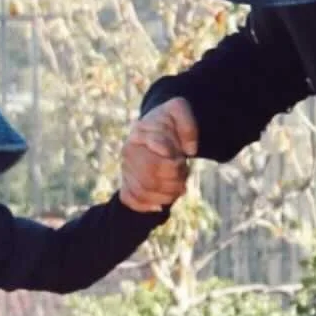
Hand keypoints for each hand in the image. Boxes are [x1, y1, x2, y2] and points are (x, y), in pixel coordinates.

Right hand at [120, 97, 198, 212]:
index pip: (159, 153)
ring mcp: (125, 168)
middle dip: (173, 179)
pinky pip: (132, 199)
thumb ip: (188, 123)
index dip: (175, 162)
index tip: (182, 159)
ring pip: (144, 190)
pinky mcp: (125, 182)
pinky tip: (161, 204)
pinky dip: (149, 204)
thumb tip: (190, 150)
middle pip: (151, 176)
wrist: (155, 132)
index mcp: (140, 132)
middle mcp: (128, 151)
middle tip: (183, 175)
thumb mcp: (180, 111)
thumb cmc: (168, 123)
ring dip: (167, 194)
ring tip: (178, 188)